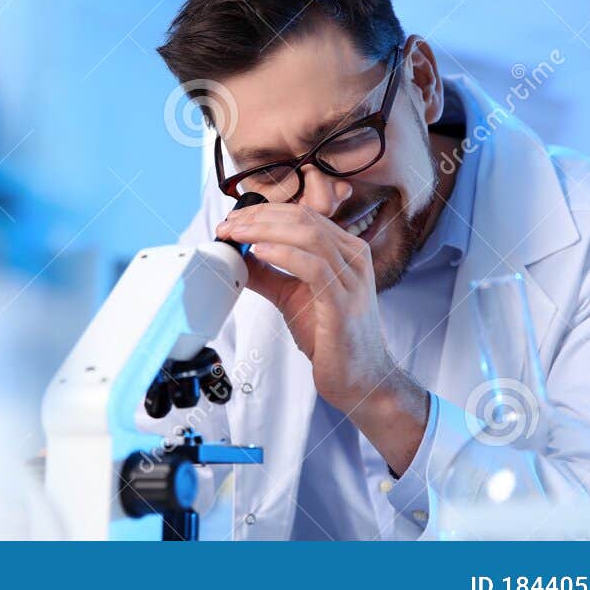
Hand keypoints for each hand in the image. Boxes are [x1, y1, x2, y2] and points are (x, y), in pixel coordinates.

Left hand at [216, 202, 427, 470]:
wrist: (361, 378)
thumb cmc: (332, 337)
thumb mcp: (293, 297)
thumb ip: (268, 275)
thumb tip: (238, 256)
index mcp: (346, 250)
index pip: (303, 215)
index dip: (264, 212)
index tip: (233, 220)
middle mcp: (353, 258)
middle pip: (303, 219)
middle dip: (259, 218)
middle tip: (227, 225)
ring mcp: (352, 279)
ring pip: (308, 235)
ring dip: (264, 231)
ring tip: (236, 235)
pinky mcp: (343, 303)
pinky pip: (314, 267)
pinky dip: (283, 255)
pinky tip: (259, 253)